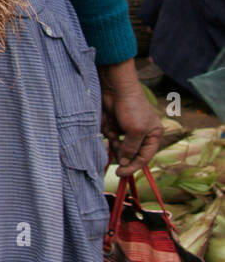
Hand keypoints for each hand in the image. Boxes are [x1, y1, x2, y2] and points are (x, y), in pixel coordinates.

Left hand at [100, 60, 162, 177]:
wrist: (115, 88)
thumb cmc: (132, 107)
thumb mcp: (135, 130)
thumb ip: (130, 148)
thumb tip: (124, 162)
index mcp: (153, 135)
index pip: (144, 157)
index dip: (133, 166)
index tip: (120, 173)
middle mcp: (141, 134)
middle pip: (131, 154)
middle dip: (122, 155)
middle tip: (115, 152)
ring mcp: (126, 130)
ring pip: (119, 148)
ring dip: (115, 145)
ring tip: (114, 134)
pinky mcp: (114, 125)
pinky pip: (110, 138)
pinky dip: (108, 137)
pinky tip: (108, 127)